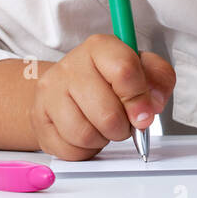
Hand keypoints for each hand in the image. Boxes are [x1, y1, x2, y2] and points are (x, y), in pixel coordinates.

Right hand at [30, 34, 175, 160]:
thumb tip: (153, 105)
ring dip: (103, 139)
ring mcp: (50, 92)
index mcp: (100, 47)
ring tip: (104, 127)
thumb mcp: (142, 69)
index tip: (145, 114)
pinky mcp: (38, 118)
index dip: (140, 100)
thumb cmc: (108, 79)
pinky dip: (85, 150)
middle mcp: (71, 65)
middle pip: (106, 112)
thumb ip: (158, 80)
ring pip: (85, 134)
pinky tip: (87, 134)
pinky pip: (68, 150)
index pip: (124, 72)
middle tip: (123, 123)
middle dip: (123, 127)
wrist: (67, 88)